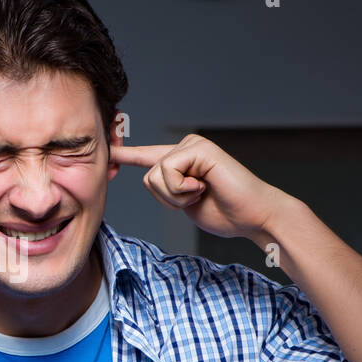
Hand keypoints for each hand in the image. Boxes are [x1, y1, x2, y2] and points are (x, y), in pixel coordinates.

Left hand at [109, 134, 286, 240]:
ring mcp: (193, 145)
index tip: (107, 151)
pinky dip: (182, 189)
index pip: (147, 157)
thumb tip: (149, 179)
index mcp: (180, 162)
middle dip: (167, 199)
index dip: (125, 155)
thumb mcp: (185, 203)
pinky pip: (168, 172)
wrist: (254, 216)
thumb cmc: (226, 213)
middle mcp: (185, 148)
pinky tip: (204, 187)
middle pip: (148, 177)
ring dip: (176, 196)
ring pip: (155, 176)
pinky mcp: (199, 148)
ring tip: (203, 193)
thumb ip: (167, 190)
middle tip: (197, 198)